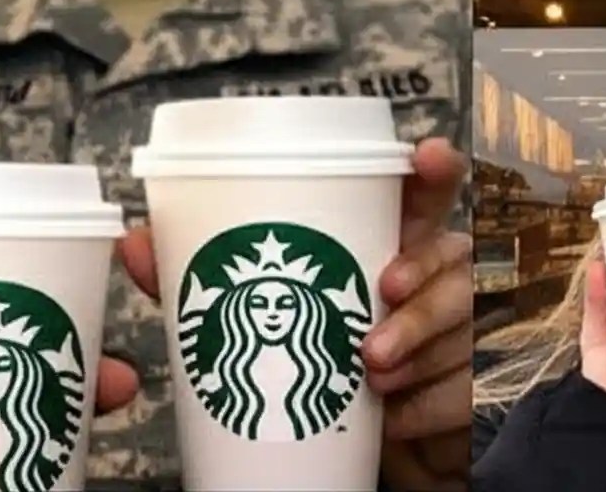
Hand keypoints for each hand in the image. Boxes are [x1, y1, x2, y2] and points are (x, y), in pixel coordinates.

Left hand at [117, 139, 474, 490]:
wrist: (358, 448)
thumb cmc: (309, 361)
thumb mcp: (253, 317)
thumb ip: (201, 281)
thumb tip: (135, 243)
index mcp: (393, 246)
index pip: (428, 196)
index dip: (437, 170)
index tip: (429, 156)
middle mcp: (437, 281)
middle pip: (453, 257)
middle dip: (421, 276)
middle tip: (381, 302)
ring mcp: (461, 334)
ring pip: (460, 324)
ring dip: (418, 347)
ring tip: (375, 376)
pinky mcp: (470, 387)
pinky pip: (462, 389)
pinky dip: (424, 406)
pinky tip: (394, 417)